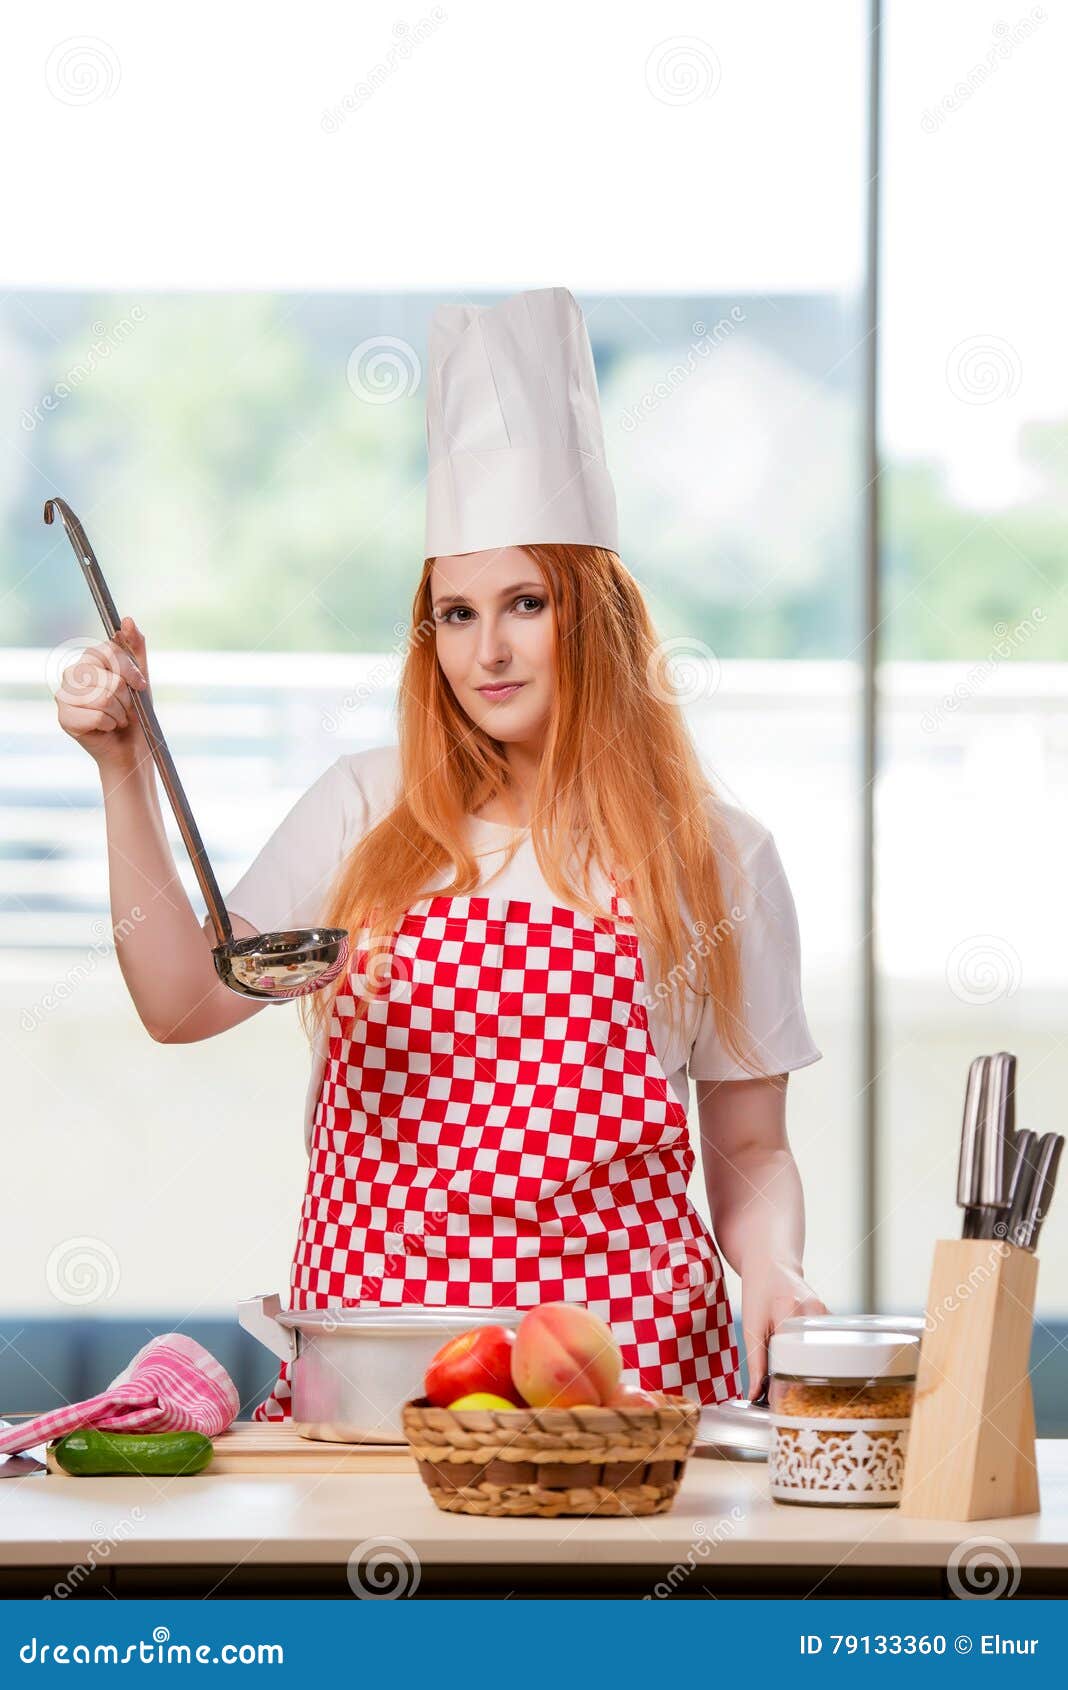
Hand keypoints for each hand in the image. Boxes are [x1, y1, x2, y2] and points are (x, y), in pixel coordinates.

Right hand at [55, 617, 150, 769]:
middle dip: (125, 698)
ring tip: (117, 718)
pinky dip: (109, 725)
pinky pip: (97, 716)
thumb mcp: (140, 677)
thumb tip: (128, 620)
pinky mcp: (63, 717)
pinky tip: (106, 727)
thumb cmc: (135, 712)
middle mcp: (72, 673)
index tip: (140, 684)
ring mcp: (64, 695)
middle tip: (124, 707)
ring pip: (103, 698)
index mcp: (89, 660)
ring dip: (119, 713)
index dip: (128, 670)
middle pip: (108, 678)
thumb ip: (135, 647)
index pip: (107, 651)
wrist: (130, 747)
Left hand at [740, 1261, 826, 1399]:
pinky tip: (808, 1371)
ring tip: (800, 1391)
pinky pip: (825, 1346)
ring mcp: (825, 1314)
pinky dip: (816, 1359)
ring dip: (811, 1372)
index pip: (794, 1359)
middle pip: (813, 1361)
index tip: (780, 1405)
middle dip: (802, 1385)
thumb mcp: (750, 1325)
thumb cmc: (757, 1291)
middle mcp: (813, 1312)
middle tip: (790, 1405)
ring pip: (823, 1355)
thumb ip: (755, 1361)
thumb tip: (754, 1394)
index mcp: (789, 1311)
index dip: (787, 1386)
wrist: (771, 1263)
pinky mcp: (829, 1318)